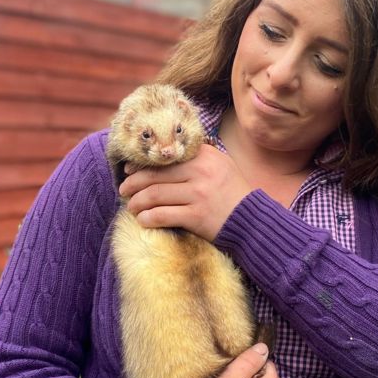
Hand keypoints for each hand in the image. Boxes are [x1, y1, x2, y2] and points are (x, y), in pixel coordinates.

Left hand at [119, 144, 251, 241]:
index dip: (142, 163)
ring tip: (131, 207)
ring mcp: (199, 194)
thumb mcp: (220, 166)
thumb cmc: (233, 194)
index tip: (129, 170)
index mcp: (205, 156)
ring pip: (154, 195)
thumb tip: (163, 156)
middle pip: (155, 175)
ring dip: (136, 202)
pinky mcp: (197, 216)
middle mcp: (201, 172)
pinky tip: (143, 220)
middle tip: (123, 190)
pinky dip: (148, 218)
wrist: (253, 221)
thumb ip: (197, 158)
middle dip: (132, 183)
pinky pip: (162, 215)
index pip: (165, 156)